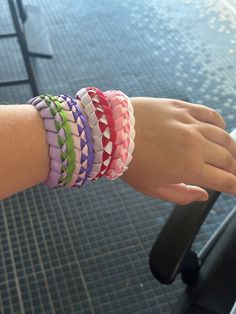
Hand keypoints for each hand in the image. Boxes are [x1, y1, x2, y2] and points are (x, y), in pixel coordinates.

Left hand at [121, 97, 235, 203]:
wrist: (110, 132)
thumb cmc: (130, 164)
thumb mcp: (153, 189)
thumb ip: (182, 195)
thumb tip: (203, 196)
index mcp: (189, 168)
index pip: (226, 180)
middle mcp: (195, 144)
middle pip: (229, 159)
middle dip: (234, 170)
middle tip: (231, 174)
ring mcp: (190, 123)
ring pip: (224, 136)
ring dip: (231, 149)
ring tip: (229, 156)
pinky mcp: (182, 108)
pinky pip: (211, 115)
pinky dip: (220, 125)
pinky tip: (219, 132)